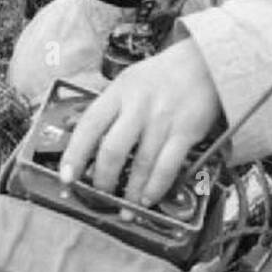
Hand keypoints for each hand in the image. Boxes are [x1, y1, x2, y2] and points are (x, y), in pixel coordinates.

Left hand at [59, 39, 224, 206]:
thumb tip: (87, 141)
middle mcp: (139, 106)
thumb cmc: (161, 75)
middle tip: (100, 194)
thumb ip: (110, 108)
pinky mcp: (186, 132)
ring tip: (126, 207)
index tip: (67, 177)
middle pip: (113, 150)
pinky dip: (156, 187)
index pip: (90, 126)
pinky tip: (148, 198)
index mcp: (119, 93)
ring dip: (131, 191)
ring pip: (141, 163)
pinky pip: (167, 166)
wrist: (204, 63)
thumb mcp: (128, 81)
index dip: (75, 154)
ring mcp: (163, 120)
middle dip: (103, 179)